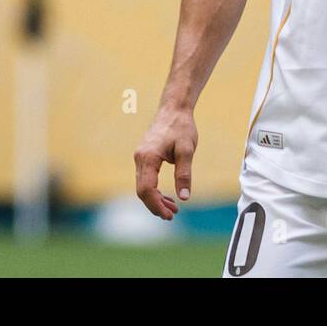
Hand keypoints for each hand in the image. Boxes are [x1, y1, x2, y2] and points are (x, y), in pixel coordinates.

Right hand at [133, 105, 197, 220]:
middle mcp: (140, 159)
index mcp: (148, 157)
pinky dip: (155, 190)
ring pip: (143, 186)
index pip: (146, 189)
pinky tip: (168, 197)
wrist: (174, 109)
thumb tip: (184, 198)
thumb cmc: (181, 127)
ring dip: (156, 199)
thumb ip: (184, 173)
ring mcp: (140, 158)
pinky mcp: (144, 157)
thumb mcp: (187, 150)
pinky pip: (146, 179)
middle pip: (142, 191)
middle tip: (172, 216)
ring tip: (173, 210)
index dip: (156, 205)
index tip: (169, 215)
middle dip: (155, 206)